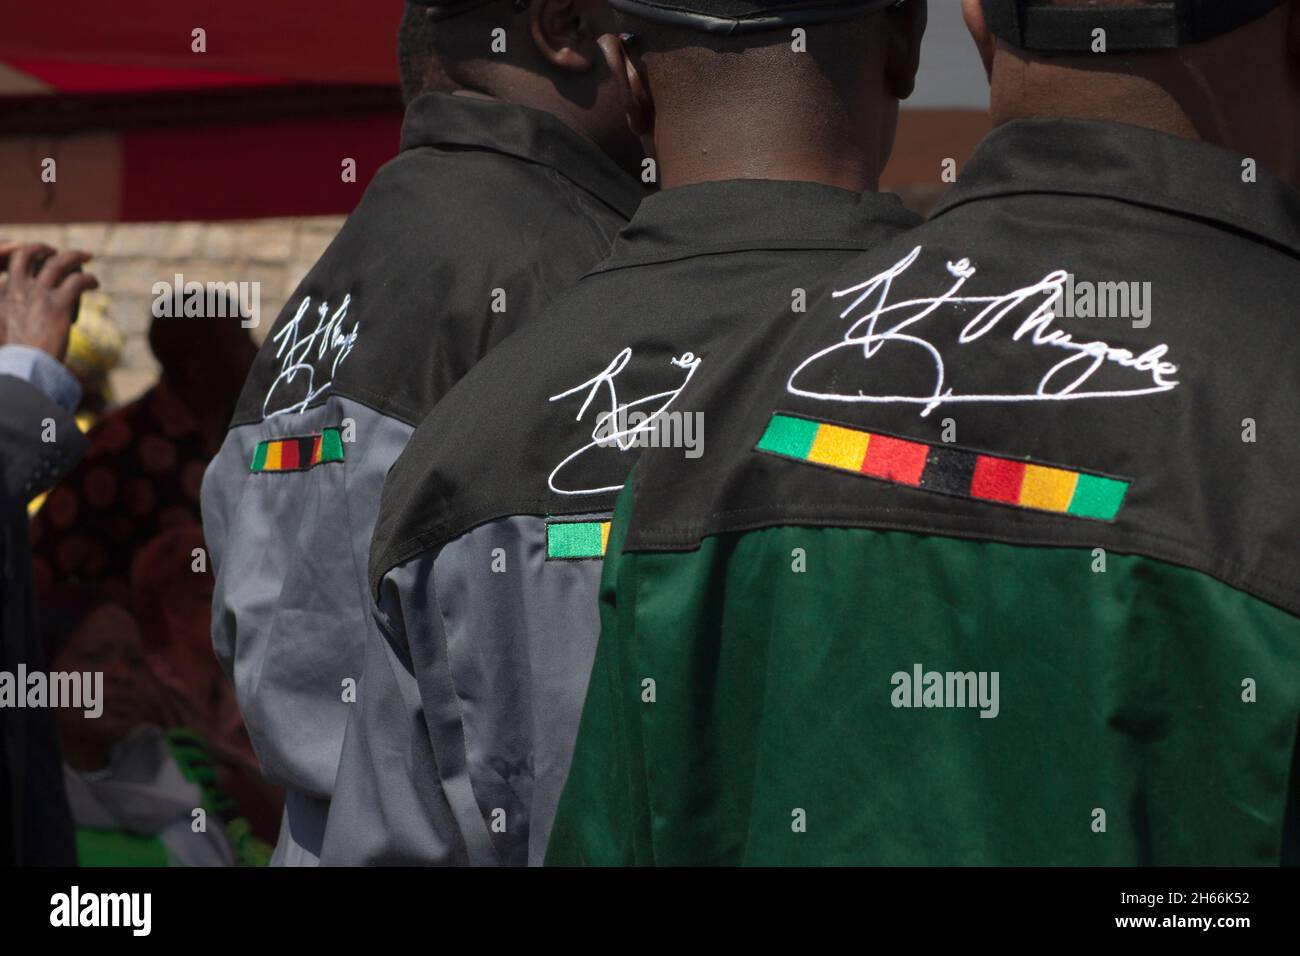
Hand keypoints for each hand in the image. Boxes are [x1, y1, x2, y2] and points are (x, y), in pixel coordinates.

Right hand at [0, 241, 99, 360]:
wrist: (22, 369)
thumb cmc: (13, 358)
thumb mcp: (3, 330)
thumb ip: (8, 318)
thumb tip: (14, 320)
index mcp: (1, 296)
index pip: (10, 267)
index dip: (20, 260)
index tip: (31, 264)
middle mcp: (17, 290)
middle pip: (28, 254)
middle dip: (41, 248)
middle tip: (55, 251)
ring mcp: (38, 295)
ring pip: (57, 262)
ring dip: (74, 256)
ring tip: (87, 256)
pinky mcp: (59, 305)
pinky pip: (78, 282)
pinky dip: (88, 279)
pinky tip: (95, 284)